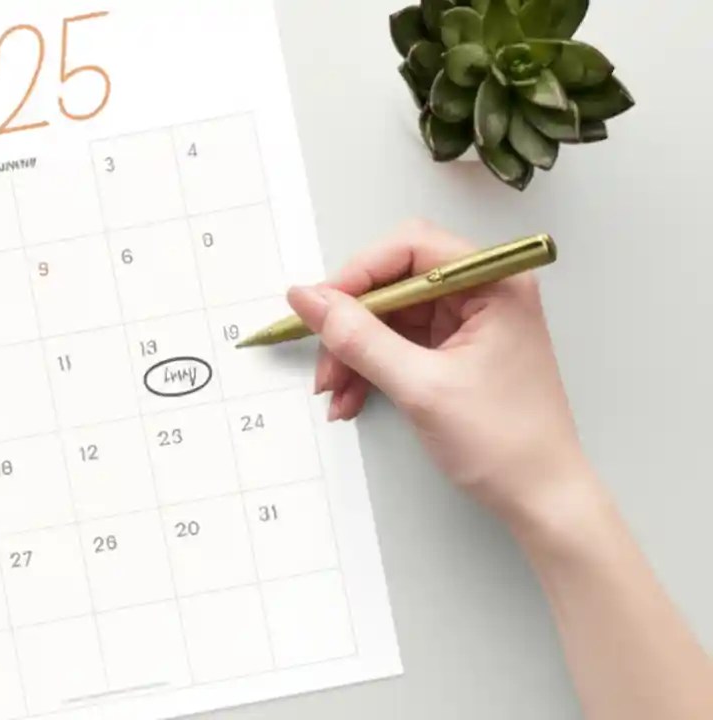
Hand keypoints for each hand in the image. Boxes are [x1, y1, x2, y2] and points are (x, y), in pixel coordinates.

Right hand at [287, 220, 587, 519]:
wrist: (541, 498)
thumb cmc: (503, 442)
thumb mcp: (420, 386)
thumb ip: (358, 338)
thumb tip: (306, 298)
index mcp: (492, 283)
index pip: (409, 248)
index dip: (358, 274)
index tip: (320, 309)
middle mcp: (482, 293)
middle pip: (393, 283)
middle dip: (350, 324)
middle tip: (324, 362)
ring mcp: (468, 323)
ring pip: (388, 317)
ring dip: (353, 353)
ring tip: (334, 393)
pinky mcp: (454, 351)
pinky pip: (396, 345)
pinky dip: (369, 369)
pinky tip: (351, 399)